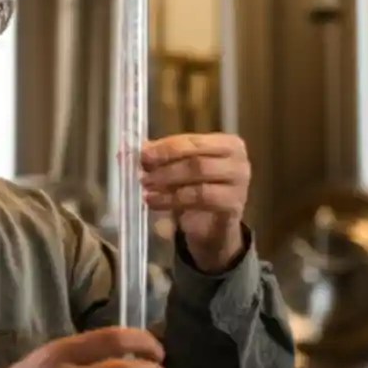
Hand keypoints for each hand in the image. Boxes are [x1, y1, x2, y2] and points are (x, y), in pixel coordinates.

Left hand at [141, 133, 249, 272]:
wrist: (214, 227)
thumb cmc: (197, 190)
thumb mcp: (178, 170)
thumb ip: (159, 158)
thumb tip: (127, 150)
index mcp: (227, 143)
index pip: (192, 141)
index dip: (165, 148)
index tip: (143, 155)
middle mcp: (239, 160)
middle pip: (196, 159)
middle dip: (165, 166)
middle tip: (142, 174)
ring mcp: (240, 184)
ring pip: (199, 178)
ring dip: (167, 183)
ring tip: (146, 188)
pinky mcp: (234, 205)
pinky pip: (201, 198)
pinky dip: (173, 199)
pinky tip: (154, 203)